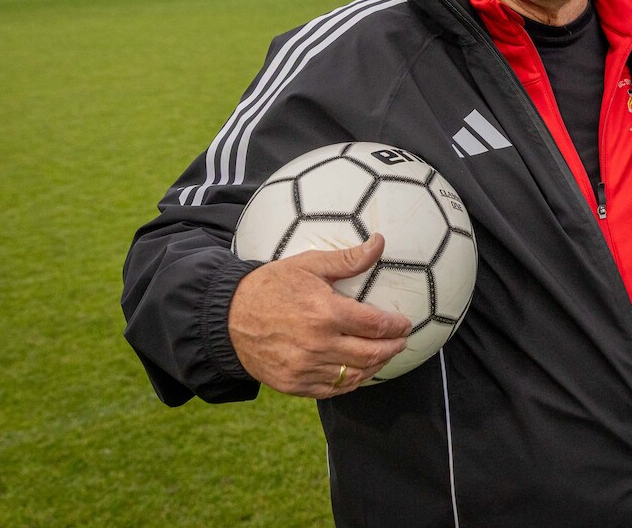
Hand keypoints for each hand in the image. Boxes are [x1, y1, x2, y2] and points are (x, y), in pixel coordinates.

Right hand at [227, 234, 412, 397]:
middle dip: (393, 348)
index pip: (375, 326)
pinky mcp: (294, 384)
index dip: (396, 326)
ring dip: (376, 366)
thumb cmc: (272, 285)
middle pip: (371, 354)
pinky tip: (359, 371)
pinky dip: (352, 381)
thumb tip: (379, 242)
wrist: (227, 317)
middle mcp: (318, 345)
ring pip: (355, 375)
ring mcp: (305, 368)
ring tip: (385, 355)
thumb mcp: (309, 265)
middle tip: (401, 341)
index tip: (405, 324)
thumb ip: (348, 259)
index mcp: (325, 313)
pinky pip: (333, 389)